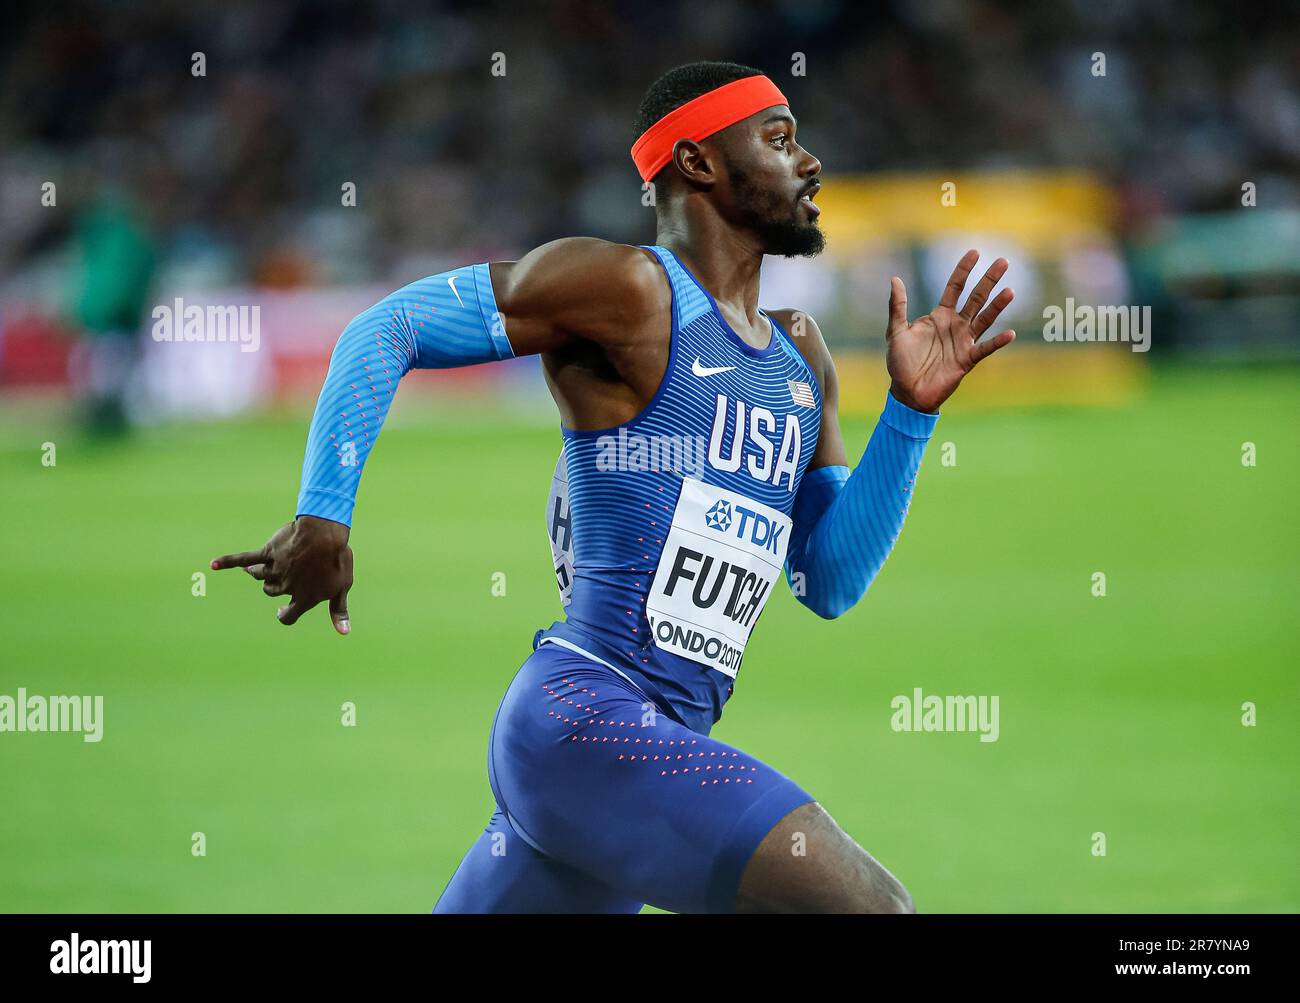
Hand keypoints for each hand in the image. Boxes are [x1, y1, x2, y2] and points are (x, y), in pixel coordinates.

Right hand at [211, 516, 352, 633]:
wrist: (323, 535)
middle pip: (271, 591)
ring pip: (260, 576)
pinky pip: (243, 559)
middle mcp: (285, 587)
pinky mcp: (267, 553)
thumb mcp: (342, 587)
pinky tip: (214, 564)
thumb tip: (344, 632)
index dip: (284, 615)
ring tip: (268, 562)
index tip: (281, 612)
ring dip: (260, 571)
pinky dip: (228, 561)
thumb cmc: (336, 561)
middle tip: (289, 570)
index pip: (288, 617)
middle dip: (276, 584)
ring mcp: (274, 570)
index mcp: (303, 598)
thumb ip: (339, 610)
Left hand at [885, 250, 1015, 413]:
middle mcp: (955, 325)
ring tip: (1010, 291)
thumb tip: (895, 279)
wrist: (907, 392)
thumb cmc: (900, 362)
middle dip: (988, 280)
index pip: (954, 287)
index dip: (963, 270)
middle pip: (975, 298)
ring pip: (984, 319)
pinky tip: (1010, 333)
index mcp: (939, 315)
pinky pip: (985, 348)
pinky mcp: (967, 360)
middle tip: (1003, 261)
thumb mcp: (895, 331)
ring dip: (997, 306)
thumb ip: (897, 306)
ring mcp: (963, 342)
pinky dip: (997, 342)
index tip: (974, 252)